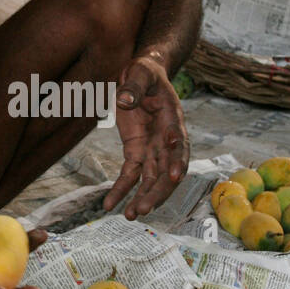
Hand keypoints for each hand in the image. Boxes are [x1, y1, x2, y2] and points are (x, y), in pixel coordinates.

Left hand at [103, 56, 188, 219]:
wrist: (141, 76)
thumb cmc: (145, 73)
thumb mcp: (140, 73)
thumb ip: (134, 86)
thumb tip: (125, 101)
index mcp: (172, 120)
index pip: (179, 144)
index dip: (178, 160)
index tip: (176, 176)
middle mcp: (166, 140)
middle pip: (167, 171)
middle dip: (158, 191)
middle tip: (145, 208)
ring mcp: (152, 149)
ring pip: (151, 180)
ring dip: (142, 198)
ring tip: (130, 216)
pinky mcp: (136, 152)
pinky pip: (130, 175)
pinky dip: (121, 190)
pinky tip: (109, 205)